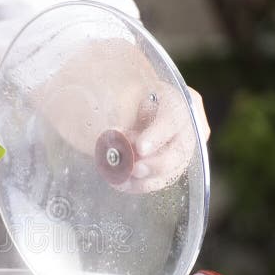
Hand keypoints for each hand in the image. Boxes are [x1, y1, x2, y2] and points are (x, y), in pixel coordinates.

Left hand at [39, 39, 209, 192]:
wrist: (94, 101)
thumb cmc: (100, 90)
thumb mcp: (104, 92)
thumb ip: (111, 110)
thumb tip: (109, 134)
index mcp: (170, 95)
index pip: (175, 114)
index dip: (159, 133)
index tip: (139, 148)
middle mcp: (181, 120)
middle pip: (181, 145)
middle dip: (157, 161)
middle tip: (133, 169)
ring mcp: (176, 144)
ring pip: (174, 166)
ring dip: (149, 177)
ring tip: (124, 177)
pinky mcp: (166, 163)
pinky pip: (160, 179)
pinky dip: (142, 184)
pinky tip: (122, 183)